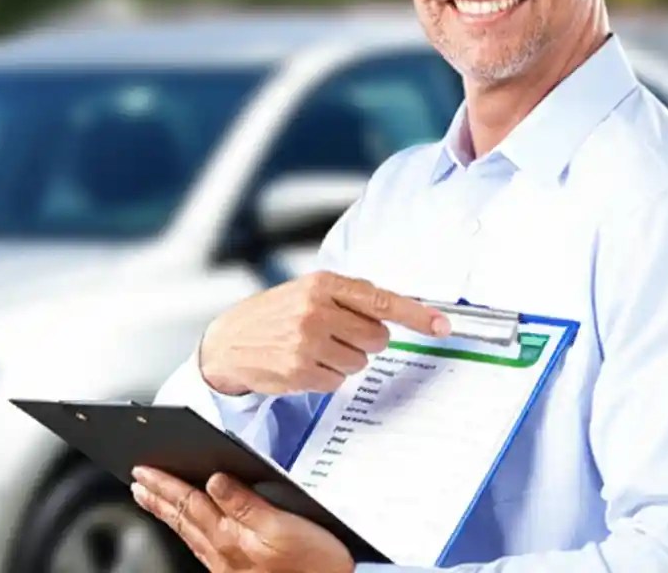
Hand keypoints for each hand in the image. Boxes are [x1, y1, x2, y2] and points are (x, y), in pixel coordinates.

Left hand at [131, 466, 354, 572]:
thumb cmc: (315, 567)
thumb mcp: (283, 527)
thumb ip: (245, 503)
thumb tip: (214, 478)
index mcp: (230, 534)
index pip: (187, 500)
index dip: (164, 483)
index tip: (142, 469)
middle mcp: (222, 551)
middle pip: (182, 517)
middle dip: (158, 497)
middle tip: (137, 482)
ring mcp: (228, 566)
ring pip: (189, 533)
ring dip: (168, 513)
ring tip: (152, 500)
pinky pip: (201, 547)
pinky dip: (188, 531)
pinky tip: (189, 530)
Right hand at [200, 272, 449, 395]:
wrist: (226, 342)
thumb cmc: (269, 316)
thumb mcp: (304, 292)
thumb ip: (346, 297)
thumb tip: (393, 311)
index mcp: (322, 284)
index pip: (382, 300)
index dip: (416, 315)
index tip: (441, 326)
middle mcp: (316, 310)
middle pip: (377, 337)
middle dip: (364, 341)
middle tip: (336, 336)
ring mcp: (308, 342)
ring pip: (359, 362)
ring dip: (343, 360)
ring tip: (313, 349)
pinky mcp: (300, 370)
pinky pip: (338, 381)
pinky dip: (325, 377)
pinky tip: (303, 364)